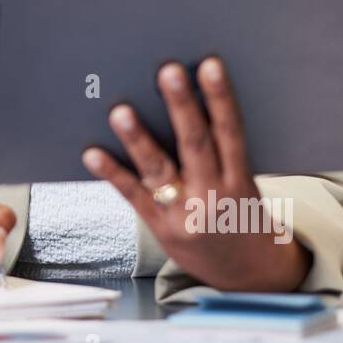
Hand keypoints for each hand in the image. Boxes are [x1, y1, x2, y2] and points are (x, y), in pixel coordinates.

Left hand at [82, 57, 310, 291]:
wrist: (248, 276)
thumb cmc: (242, 216)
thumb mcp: (246, 184)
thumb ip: (222, 152)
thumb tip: (191, 103)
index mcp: (240, 181)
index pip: (231, 132)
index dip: (221, 99)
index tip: (211, 66)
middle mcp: (213, 196)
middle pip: (196, 145)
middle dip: (182, 106)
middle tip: (168, 71)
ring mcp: (184, 214)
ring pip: (160, 171)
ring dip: (138, 139)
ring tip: (120, 111)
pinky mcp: (160, 227)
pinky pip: (133, 196)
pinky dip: (113, 174)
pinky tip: (93, 153)